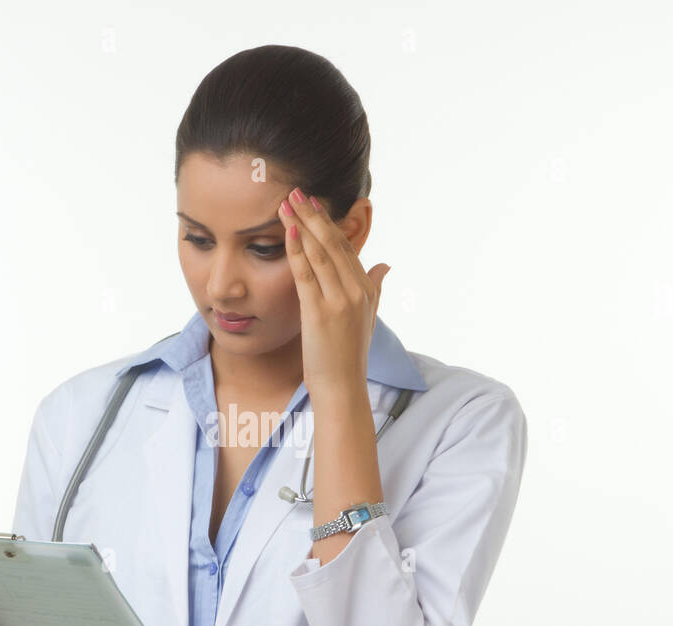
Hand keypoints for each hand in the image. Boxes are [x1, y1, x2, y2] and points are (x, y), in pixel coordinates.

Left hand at [277, 186, 389, 396]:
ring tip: (286, 203)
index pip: (346, 247)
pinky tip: (288, 231)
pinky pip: (306, 274)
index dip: (328, 223)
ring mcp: (339, 300)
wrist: (343, 387)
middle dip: (313, 215)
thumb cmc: (349, 356)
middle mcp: (356, 290)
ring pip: (320, 253)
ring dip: (301, 225)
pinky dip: (297, 250)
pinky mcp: (320, 312)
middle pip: (333, 243)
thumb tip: (386, 265)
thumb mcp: (368, 318)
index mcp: (367, 289)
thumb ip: (376, 288)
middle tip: (296, 191)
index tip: (313, 203)